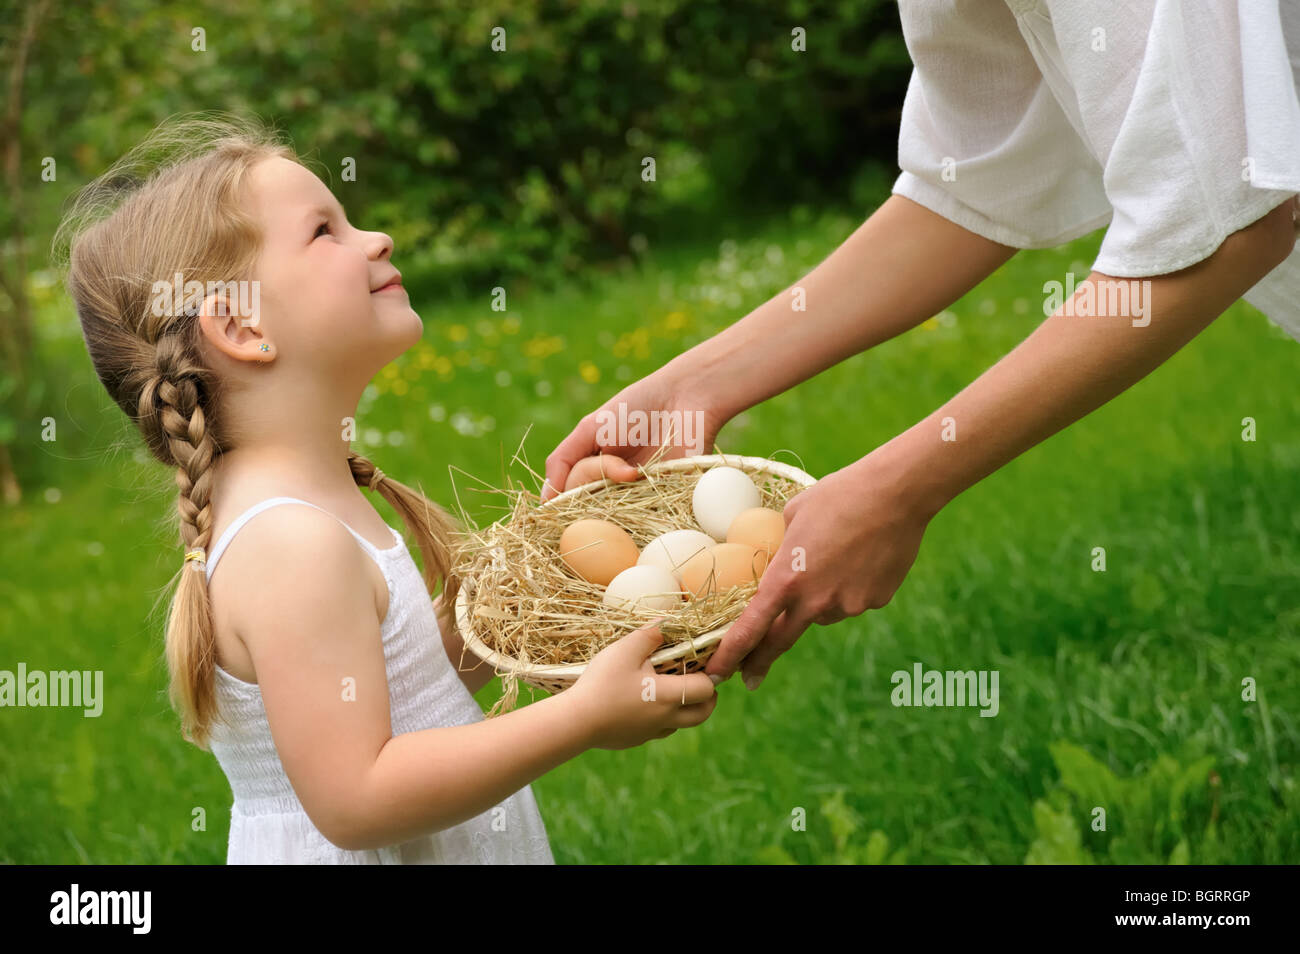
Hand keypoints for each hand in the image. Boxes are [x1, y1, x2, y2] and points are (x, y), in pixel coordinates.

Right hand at [543, 370, 729, 502]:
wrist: (686, 400)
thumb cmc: (637, 407)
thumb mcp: (590, 427)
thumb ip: (563, 459)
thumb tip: (545, 502)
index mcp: (592, 467)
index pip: (566, 491)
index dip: (565, 492)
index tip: (574, 484)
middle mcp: (611, 486)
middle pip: (584, 500)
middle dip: (596, 477)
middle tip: (620, 464)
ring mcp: (636, 495)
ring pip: (608, 511)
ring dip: (616, 488)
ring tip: (634, 471)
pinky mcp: (663, 501)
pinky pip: (641, 519)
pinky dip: (639, 506)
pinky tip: (643, 484)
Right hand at [569, 618, 718, 749]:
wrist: (575, 722)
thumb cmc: (602, 683)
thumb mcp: (625, 650)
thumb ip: (650, 635)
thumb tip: (667, 624)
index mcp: (669, 695)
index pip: (706, 688)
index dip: (709, 675)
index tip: (702, 663)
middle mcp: (666, 718)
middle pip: (703, 713)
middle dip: (707, 697)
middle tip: (699, 680)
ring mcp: (651, 732)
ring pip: (681, 724)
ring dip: (685, 709)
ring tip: (671, 690)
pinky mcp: (636, 740)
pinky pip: (659, 731)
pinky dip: (663, 718)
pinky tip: (646, 704)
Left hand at [704, 450, 935, 689]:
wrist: (895, 493)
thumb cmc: (837, 495)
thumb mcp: (792, 517)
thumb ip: (780, 549)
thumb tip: (777, 560)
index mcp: (786, 579)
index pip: (751, 628)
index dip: (730, 655)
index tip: (716, 674)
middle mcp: (815, 601)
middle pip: (781, 641)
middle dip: (761, 662)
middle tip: (750, 678)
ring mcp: (848, 605)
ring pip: (823, 612)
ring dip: (819, 598)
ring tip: (836, 554)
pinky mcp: (875, 601)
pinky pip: (852, 601)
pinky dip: (850, 587)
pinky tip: (861, 556)